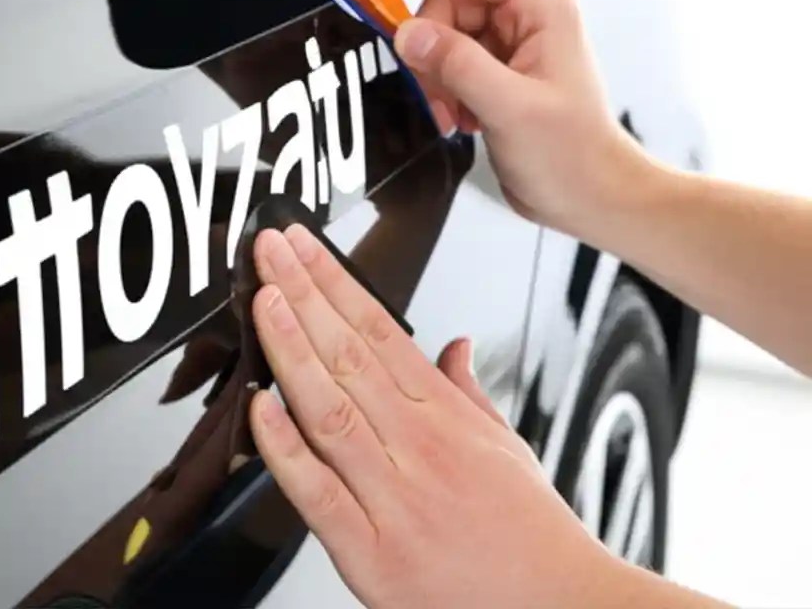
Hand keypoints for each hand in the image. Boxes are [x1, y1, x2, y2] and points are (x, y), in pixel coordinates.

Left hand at [246, 224, 621, 607]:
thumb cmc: (530, 534)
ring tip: (263, 302)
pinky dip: (286, 449)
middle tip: (270, 250)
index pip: (380, 331)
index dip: (335, 283)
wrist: (561, 608)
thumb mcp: (508, 447)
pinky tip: (260, 408)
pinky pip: (318, 491)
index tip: (302, 249)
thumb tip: (454, 345)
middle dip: (303, 295)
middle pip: (349, 355)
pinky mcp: (371, 552)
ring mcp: (393, 498)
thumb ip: (469, 391)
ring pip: (330, 409)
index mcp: (446, 417)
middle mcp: (418, 448)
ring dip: (290, 350)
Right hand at [377, 0, 657, 239]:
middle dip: (428, 44)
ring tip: (453, 114)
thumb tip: (408, 34)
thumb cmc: (573, 154)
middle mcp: (525, 16)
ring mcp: (509, 43)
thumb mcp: (511, 107)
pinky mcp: (495, 70)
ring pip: (442, 34)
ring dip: (435, 76)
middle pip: (446, 1)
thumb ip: (458, 65)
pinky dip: (442, 90)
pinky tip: (461, 118)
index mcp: (540, 7)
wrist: (590, 196)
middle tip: (433, 90)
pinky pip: (447, 61)